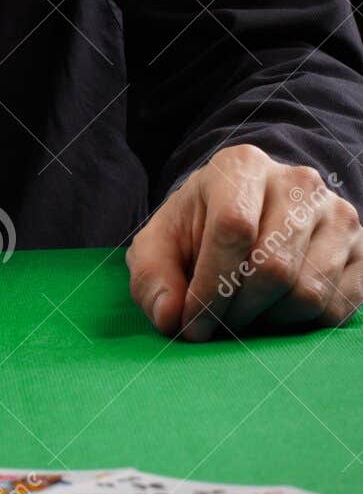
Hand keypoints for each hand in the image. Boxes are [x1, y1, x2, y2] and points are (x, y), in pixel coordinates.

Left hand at [125, 143, 362, 340]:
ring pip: (307, 292)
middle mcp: (297, 182)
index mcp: (242, 166)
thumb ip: (152, 277)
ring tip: (244, 312)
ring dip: (268, 320)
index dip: (210, 287)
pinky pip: (337, 306)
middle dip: (237, 311)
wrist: (249, 212)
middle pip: (272, 266)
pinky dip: (301, 324)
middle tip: (216, 328)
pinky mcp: (362, 248)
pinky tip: (276, 310)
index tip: (191, 324)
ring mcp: (337, 213)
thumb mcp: (161, 243)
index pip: (233, 230)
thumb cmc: (199, 229)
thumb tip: (169, 316)